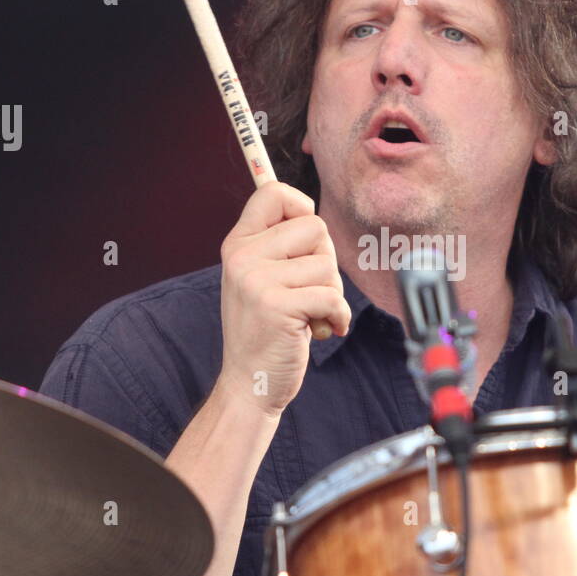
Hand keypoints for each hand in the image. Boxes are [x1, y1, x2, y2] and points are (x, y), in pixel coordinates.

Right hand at [216, 182, 350, 417]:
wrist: (249, 383)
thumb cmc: (266, 329)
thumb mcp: (261, 279)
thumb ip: (279, 246)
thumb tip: (311, 210)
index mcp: (238, 243)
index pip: (273, 192)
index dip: (301, 207)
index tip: (306, 240)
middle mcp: (242, 256)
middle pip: (314, 227)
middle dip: (325, 261)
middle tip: (307, 292)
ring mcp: (256, 281)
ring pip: (327, 264)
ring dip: (330, 294)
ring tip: (309, 314)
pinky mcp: (277, 306)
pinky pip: (332, 296)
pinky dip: (338, 316)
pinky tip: (323, 329)